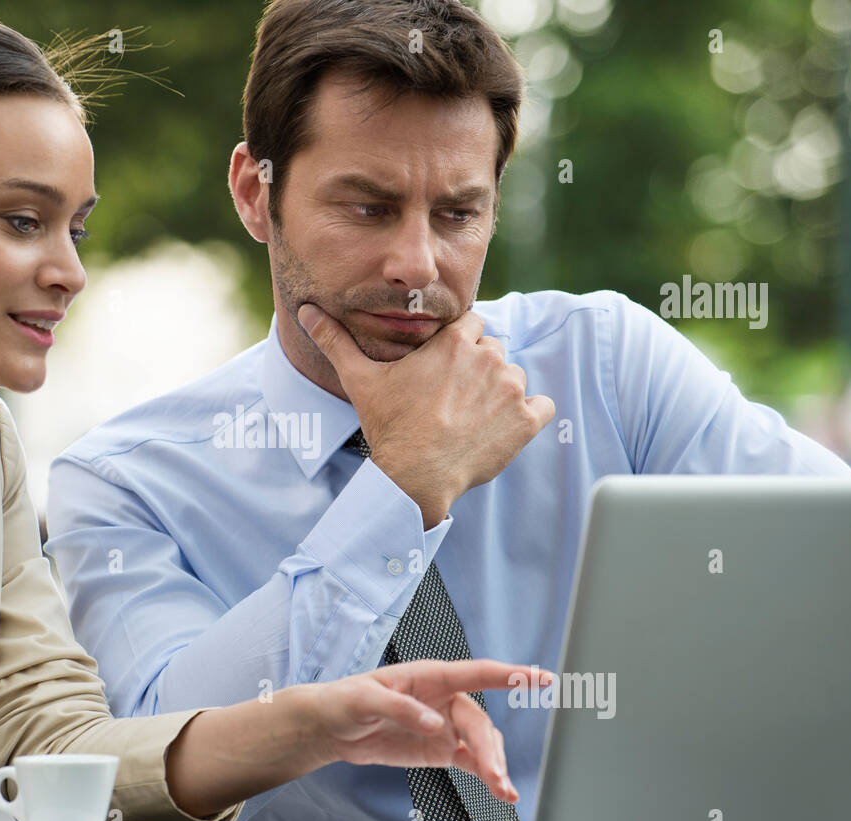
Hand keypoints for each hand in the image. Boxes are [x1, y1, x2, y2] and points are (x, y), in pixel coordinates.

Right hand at [298, 304, 555, 527]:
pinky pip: (543, 406)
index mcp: (455, 341)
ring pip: (515, 377)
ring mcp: (512, 389)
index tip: (444, 371)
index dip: (458, 347)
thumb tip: (306, 311)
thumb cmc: (389, 428)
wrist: (414, 478)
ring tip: (471, 418)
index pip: (471, 326)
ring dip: (500, 393)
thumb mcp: (361, 380)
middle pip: (493, 350)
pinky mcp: (527, 420)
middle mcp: (490, 357)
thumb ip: (337, 341)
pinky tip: (501, 428)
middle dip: (478, 369)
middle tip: (453, 399)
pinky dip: (528, 415)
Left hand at [304, 659, 554, 804]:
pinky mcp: (440, 749)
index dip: (511, 673)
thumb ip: (400, 708)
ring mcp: (444, 726)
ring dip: (494, 766)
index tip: (538, 678)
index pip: (477, 672)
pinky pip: (471, 761)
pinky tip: (500, 790)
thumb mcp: (365, 699)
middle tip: (495, 774)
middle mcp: (444, 700)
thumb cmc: (345, 700)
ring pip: (482, 744)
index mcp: (429, 676)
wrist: (332, 727)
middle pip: (479, 722)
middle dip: (490, 748)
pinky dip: (487, 776)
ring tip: (502, 789)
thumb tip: (434, 723)